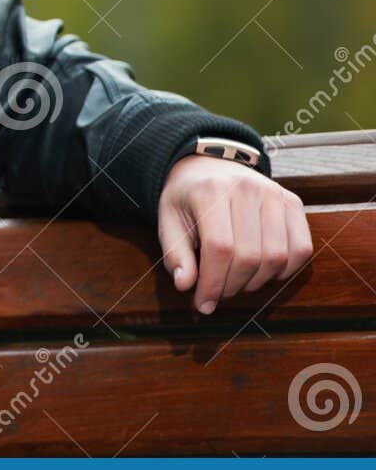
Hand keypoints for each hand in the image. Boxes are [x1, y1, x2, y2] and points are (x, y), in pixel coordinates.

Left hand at [157, 156, 312, 313]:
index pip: (219, 249)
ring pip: (277, 257)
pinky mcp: (292, 202)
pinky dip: (285, 270)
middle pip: (250, 256)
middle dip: (232, 286)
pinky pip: (301, 248)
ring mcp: (273, 194)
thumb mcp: (168, 220)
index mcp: (210, 191)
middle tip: (218, 293)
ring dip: (257, 282)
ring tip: (237, 281)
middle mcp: (246, 189)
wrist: (209, 166)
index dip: (213, 284)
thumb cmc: (187, 198)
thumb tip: (185, 285)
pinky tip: (263, 271)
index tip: (203, 304)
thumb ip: (175, 253)